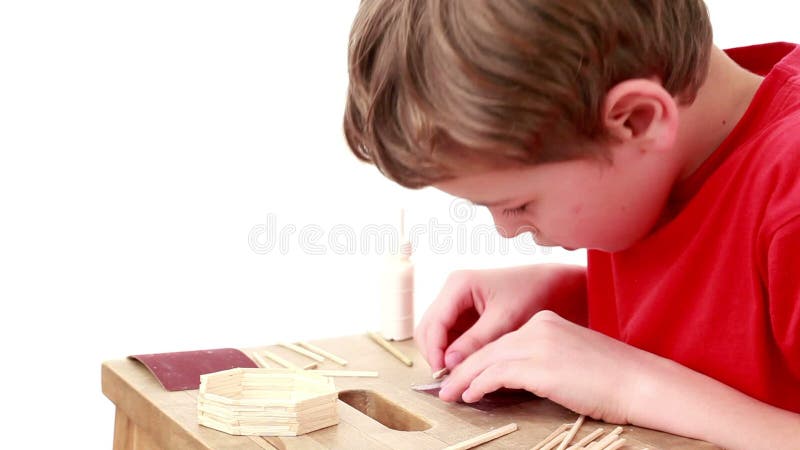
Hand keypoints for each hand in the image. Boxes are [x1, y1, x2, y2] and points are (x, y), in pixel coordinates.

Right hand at [414, 264, 585, 372]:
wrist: (549, 285)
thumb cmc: (530, 294)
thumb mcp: (504, 320)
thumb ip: (476, 341)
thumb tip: (450, 364)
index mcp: (458, 285)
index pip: (434, 322)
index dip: (434, 350)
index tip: (443, 375)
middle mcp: (451, 292)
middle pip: (427, 329)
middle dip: (434, 355)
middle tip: (448, 381)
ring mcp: (455, 304)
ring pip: (435, 335)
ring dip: (441, 356)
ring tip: (456, 378)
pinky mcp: (462, 315)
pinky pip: (448, 337)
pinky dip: (452, 354)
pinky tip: (463, 368)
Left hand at [438, 310, 654, 423]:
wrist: (641, 383)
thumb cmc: (612, 379)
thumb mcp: (570, 360)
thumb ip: (539, 361)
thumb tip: (510, 378)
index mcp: (546, 322)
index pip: (501, 341)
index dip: (477, 358)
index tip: (461, 373)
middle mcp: (539, 327)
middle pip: (488, 348)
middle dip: (463, 368)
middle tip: (444, 385)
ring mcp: (539, 344)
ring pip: (487, 360)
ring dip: (464, 379)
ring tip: (449, 394)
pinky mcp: (541, 366)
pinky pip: (497, 374)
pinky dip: (479, 385)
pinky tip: (471, 396)